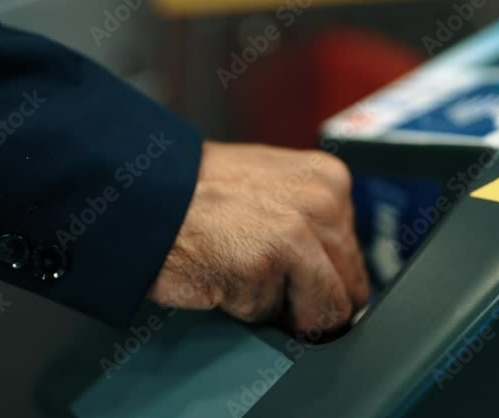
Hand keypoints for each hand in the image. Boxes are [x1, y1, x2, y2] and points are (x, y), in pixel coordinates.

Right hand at [148, 141, 369, 334]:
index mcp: (329, 180)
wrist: (144, 193)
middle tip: (263, 279)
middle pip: (349, 290)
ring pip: (326, 312)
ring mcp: (301, 231)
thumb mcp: (271, 187)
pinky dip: (249, 309)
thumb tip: (331, 270)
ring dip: (283, 308)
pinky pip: (277, 318)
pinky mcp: (272, 261)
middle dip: (309, 299)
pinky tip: (224, 274)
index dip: (322, 280)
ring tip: (243, 272)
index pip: (355, 260)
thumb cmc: (194, 193)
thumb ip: (308, 219)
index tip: (294, 279)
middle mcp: (324, 201)